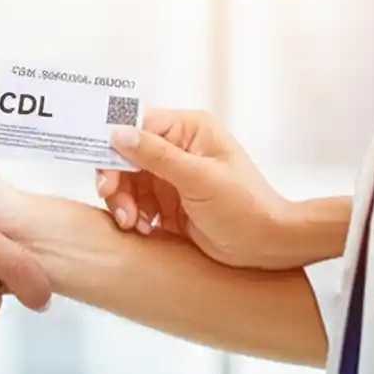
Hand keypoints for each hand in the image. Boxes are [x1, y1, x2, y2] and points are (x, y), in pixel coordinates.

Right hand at [97, 108, 296, 268]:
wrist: (268, 247)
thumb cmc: (246, 208)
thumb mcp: (200, 179)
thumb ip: (157, 155)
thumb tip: (118, 133)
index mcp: (189, 129)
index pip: (137, 126)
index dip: (114, 148)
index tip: (106, 176)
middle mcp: (178, 147)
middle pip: (125, 156)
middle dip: (117, 182)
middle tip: (117, 206)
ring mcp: (172, 174)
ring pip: (127, 181)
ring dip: (124, 202)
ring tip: (134, 223)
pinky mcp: (168, 200)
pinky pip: (136, 201)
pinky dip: (134, 215)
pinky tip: (146, 227)